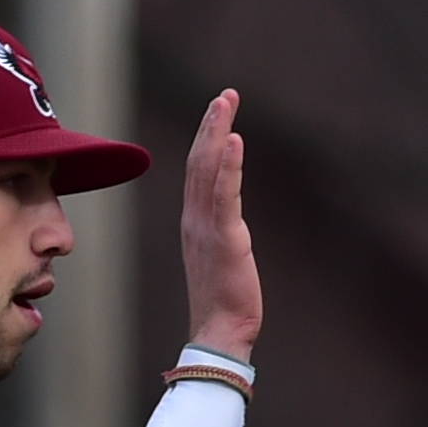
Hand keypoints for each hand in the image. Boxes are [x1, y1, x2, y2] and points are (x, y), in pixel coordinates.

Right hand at [178, 86, 258, 357]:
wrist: (219, 332)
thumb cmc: (224, 302)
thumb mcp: (222, 259)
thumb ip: (223, 236)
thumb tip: (230, 227)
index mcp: (194, 224)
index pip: (198, 173)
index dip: (206, 140)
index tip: (219, 113)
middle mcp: (195, 220)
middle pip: (199, 162)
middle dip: (212, 125)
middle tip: (225, 95)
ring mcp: (206, 227)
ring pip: (208, 170)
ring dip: (217, 132)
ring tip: (226, 103)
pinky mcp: (224, 237)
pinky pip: (224, 194)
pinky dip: (228, 165)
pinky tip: (233, 139)